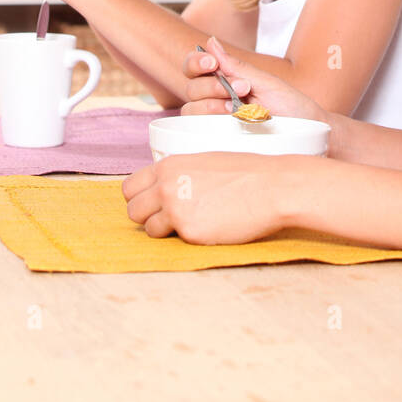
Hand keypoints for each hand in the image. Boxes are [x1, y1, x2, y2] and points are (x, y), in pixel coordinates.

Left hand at [123, 151, 301, 243]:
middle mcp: (166, 186)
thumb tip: (165, 187)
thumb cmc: (247, 172)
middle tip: (169, 217)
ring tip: (190, 223)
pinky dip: (188, 237)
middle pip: (133, 210)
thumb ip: (180, 174)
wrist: (272, 188)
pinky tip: (208, 227)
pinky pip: (175, 240)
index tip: (153, 203)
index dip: (140, 197)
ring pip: (148, 229)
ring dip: (165, 230)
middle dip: (148, 216)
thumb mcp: (206, 161)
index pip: (130, 187)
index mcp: (169, 165)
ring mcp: (175, 210)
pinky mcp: (190, 232)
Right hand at [181, 36, 328, 123]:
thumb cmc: (291, 105)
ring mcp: (216, 120)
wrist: (308, 132)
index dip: (196, 62)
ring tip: (237, 107)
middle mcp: (217, 98)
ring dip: (212, 104)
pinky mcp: (218, 139)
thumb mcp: (265, 81)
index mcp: (226, 79)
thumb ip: (236, 66)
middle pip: (191, 87)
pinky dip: (210, 121)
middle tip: (242, 88)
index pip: (195, 67)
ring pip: (191, 108)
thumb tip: (210, 42)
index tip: (212, 63)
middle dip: (212, 85)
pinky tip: (231, 119)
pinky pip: (197, 130)